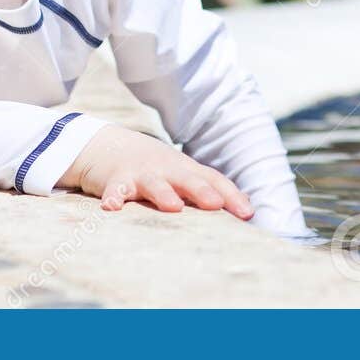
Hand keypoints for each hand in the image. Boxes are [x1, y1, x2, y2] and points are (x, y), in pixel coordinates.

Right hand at [58, 125, 252, 220]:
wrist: (111, 145)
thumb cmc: (156, 168)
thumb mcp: (182, 175)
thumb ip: (209, 191)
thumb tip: (248, 208)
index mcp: (186, 171)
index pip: (213, 179)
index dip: (231, 195)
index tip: (247, 214)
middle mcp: (167, 169)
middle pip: (187, 179)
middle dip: (202, 191)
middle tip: (216, 205)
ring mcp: (142, 173)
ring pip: (154, 183)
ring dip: (163, 193)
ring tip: (173, 207)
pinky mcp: (116, 179)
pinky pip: (115, 189)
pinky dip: (114, 196)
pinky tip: (112, 207)